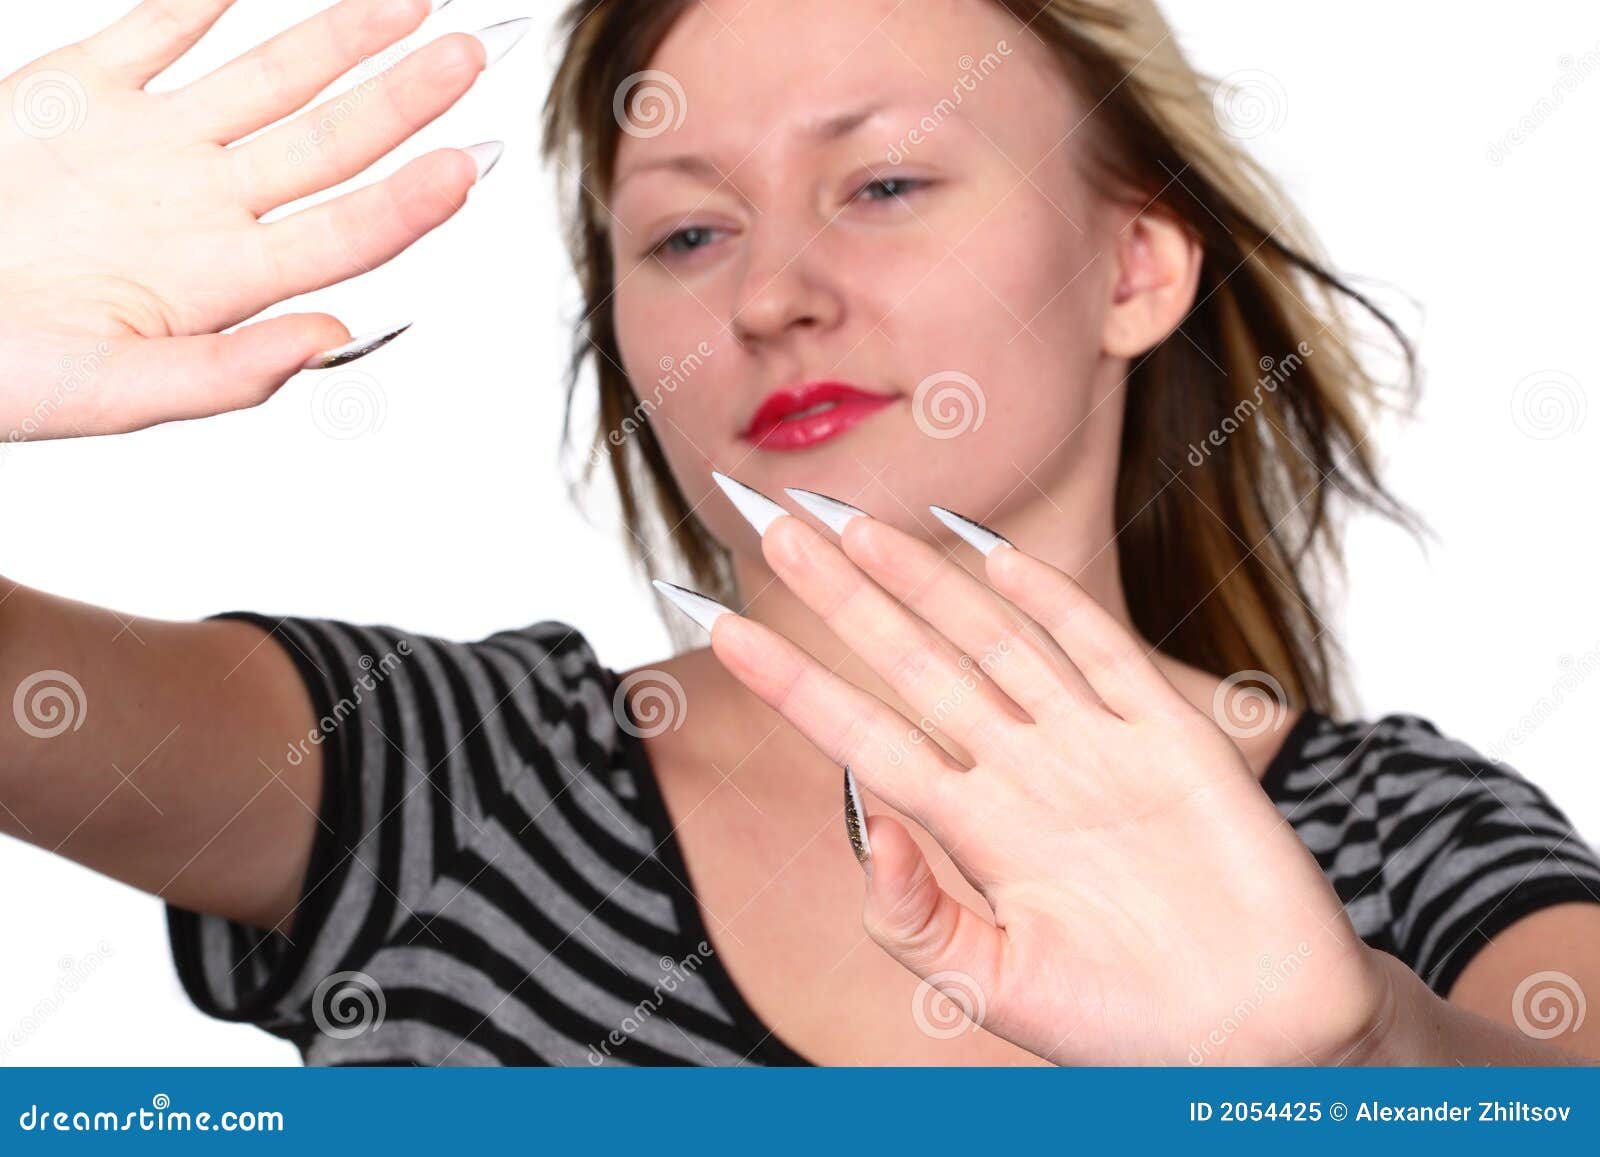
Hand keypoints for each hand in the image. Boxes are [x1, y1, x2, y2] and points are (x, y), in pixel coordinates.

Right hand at [0, 0, 505, 438]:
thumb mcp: (112, 392)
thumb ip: (228, 372)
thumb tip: (334, 336)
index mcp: (222, 282)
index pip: (342, 234)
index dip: (408, 201)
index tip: (470, 164)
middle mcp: (204, 207)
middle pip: (328, 145)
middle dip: (402, 99)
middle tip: (473, 56)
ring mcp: (149, 145)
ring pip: (268, 78)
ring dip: (339, 38)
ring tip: (412, 7)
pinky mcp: (78, 92)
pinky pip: (157, 27)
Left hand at [667, 477, 1391, 1065]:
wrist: (1263, 1039)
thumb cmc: (1129, 1029)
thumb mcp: (996, 990)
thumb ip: (918, 919)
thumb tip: (867, 832)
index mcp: (974, 832)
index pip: (862, 736)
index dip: (794, 680)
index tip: (725, 628)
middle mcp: (1021, 775)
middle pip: (913, 664)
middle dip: (844, 598)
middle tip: (773, 530)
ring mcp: (1092, 748)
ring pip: (993, 641)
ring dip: (925, 581)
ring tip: (858, 526)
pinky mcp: (1169, 737)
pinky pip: (1101, 652)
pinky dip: (1052, 602)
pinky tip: (993, 558)